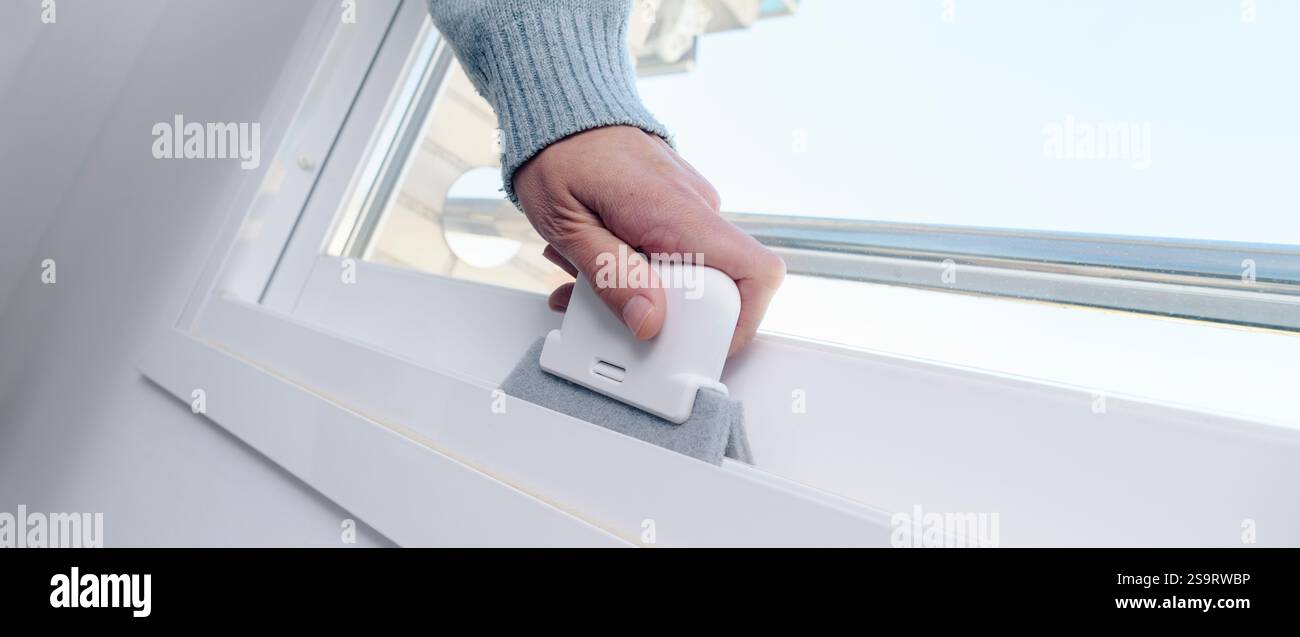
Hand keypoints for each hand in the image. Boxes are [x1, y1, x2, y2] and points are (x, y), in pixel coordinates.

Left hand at [513, 125, 784, 355]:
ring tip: (582, 276)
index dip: (742, 320)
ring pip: (685, 276)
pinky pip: (670, 255)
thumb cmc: (559, 152)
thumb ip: (611, 275)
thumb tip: (649, 322)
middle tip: (610, 309)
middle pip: (716, 288)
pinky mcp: (676, 210)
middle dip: (662, 312)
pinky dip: (633, 268)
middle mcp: (695, 208)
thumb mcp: (568, 225)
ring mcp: (690, 209)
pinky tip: (593, 261)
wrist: (561, 106)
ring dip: (637, 289)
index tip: (699, 344)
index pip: (756, 273)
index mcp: (678, 212)